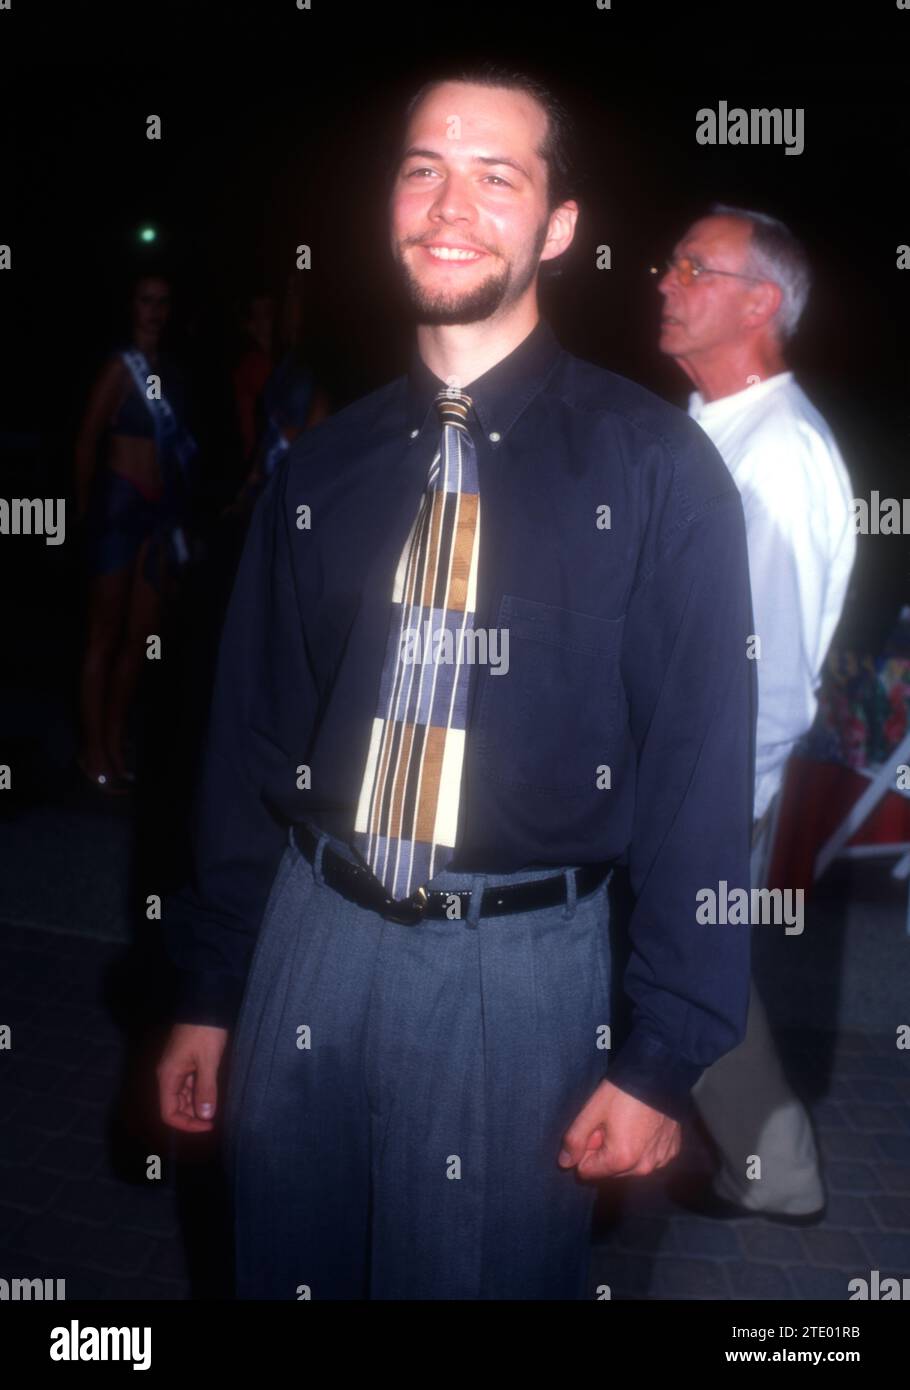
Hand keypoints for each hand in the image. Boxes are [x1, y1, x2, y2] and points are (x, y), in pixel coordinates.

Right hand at [157, 1024, 228, 1132]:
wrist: (206, 1003)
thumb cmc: (205, 1031)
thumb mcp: (209, 1061)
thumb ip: (206, 1089)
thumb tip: (206, 1116)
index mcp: (168, 1076)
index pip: (169, 1113)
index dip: (187, 1124)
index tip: (209, 1125)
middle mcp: (168, 1074)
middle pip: (175, 1106)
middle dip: (193, 1116)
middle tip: (216, 1118)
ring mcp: (177, 1068)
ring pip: (183, 1096)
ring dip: (197, 1104)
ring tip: (217, 1107)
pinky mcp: (186, 1061)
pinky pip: (189, 1084)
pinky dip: (200, 1092)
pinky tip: (214, 1093)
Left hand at [558, 1078, 680, 1179]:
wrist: (659, 1073)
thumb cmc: (623, 1091)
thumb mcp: (592, 1110)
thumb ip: (575, 1139)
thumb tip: (564, 1163)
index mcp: (621, 1159)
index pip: (587, 1171)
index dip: (587, 1148)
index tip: (596, 1127)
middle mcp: (644, 1168)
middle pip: (609, 1171)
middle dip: (605, 1151)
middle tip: (611, 1122)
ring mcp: (661, 1161)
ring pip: (629, 1167)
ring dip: (624, 1150)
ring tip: (628, 1122)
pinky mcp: (672, 1152)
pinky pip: (649, 1159)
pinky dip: (643, 1147)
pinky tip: (644, 1125)